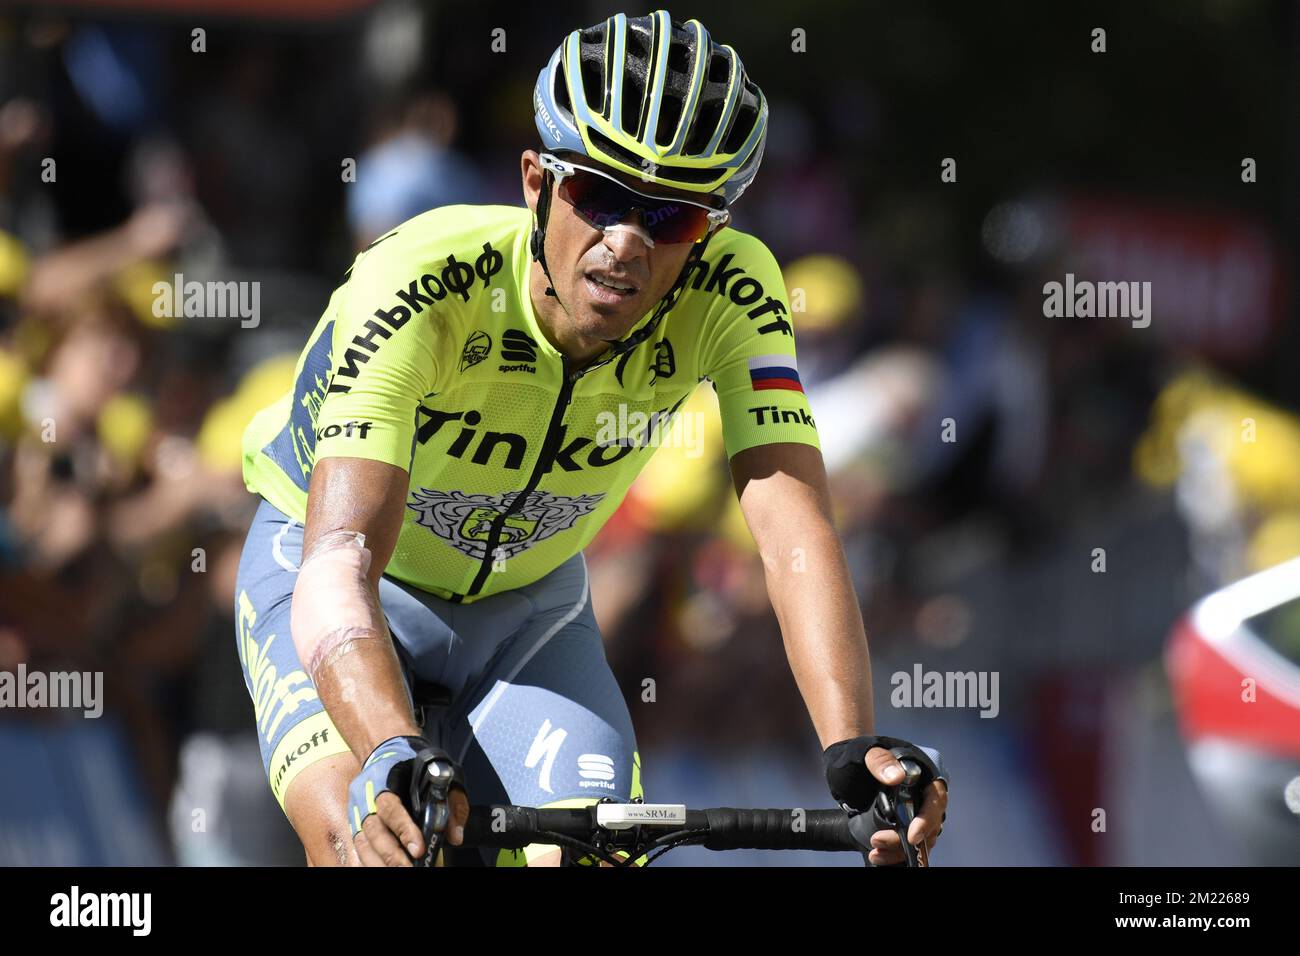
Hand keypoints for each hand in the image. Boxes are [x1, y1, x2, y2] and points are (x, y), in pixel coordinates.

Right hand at [348, 736, 468, 866]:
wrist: (387, 748)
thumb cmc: (416, 763)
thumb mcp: (442, 774)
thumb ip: (452, 804)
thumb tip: (455, 837)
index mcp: (385, 781)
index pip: (391, 809)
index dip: (404, 830)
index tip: (419, 850)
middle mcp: (366, 797)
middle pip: (374, 832)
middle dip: (392, 856)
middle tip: (411, 868)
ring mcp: (358, 811)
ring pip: (363, 842)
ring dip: (380, 863)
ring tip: (400, 871)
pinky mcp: (356, 822)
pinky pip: (359, 846)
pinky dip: (370, 860)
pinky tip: (385, 867)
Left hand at [823, 735, 949, 864]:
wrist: (844, 764)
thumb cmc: (858, 754)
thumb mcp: (866, 753)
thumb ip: (880, 761)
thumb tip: (896, 776)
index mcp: (923, 774)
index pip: (935, 800)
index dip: (927, 820)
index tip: (911, 835)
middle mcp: (923, 796)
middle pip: (928, 825)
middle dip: (905, 840)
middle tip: (878, 841)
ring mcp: (913, 812)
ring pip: (918, 839)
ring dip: (898, 850)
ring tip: (875, 853)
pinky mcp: (901, 825)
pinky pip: (905, 844)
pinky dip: (894, 853)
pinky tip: (879, 856)